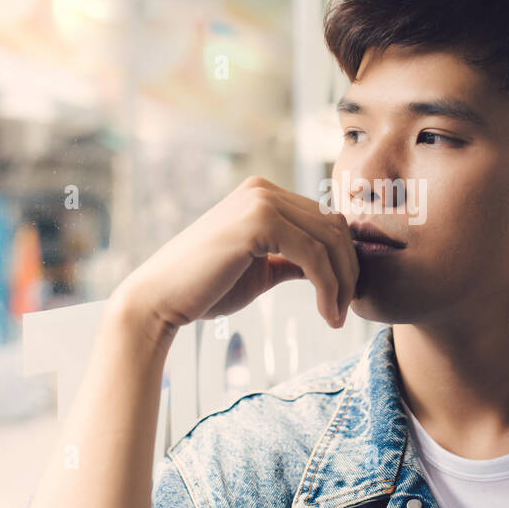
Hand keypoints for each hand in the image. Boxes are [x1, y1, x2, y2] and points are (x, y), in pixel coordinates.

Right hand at [112, 176, 359, 342]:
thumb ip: (294, 259)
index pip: (325, 220)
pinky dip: (328, 287)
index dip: (344, 258)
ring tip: (337, 317)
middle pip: (334, 227)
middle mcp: (264, 190)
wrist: (160, 299)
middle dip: (348, 271)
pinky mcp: (258, 222)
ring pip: (329, 241)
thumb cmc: (206, 288)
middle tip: (347, 309)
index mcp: (264, 195)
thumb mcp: (262, 268)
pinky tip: (326, 314)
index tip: (345, 296)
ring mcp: (261, 201)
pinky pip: (314, 255)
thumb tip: (330, 267)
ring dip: (341, 284)